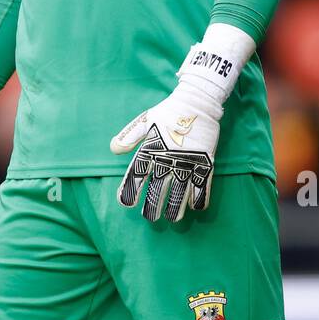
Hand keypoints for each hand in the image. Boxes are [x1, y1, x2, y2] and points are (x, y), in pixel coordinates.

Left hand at [111, 77, 221, 221]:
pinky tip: (195, 208)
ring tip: (172, 219)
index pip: (138, 174)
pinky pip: (202, 185)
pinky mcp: (205, 161)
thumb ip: (129, 137)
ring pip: (180, 192)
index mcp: (151, 148)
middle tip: (150, 217)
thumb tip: (113, 149)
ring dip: (175, 208)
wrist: (198, 100)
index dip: (130, 190)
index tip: (126, 204)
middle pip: (158, 189)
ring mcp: (188, 161)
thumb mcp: (145, 120)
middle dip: (153, 206)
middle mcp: (168, 158)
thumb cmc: (169, 111)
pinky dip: (199, 199)